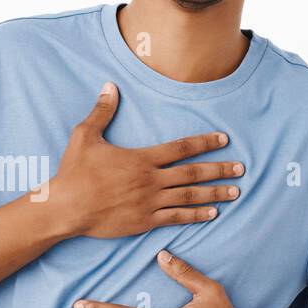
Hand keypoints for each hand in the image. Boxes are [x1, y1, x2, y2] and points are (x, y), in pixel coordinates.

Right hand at [46, 83, 243, 238]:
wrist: (66, 207)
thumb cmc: (74, 172)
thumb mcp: (85, 136)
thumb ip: (102, 111)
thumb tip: (109, 86)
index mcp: (142, 158)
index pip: (181, 148)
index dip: (204, 142)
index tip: (224, 140)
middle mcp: (151, 180)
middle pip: (193, 173)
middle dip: (219, 170)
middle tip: (241, 169)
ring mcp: (149, 202)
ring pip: (190, 197)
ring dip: (215, 193)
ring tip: (235, 192)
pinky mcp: (144, 221)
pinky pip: (176, 218)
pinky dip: (196, 216)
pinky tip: (212, 214)